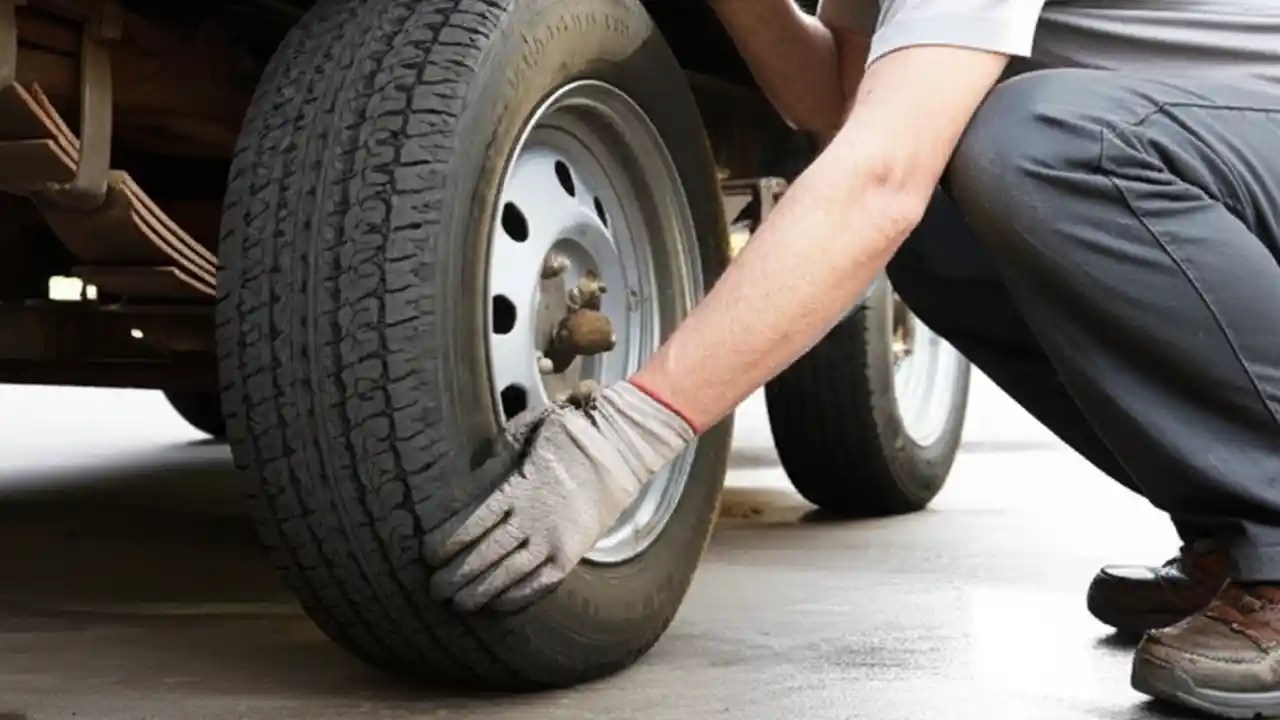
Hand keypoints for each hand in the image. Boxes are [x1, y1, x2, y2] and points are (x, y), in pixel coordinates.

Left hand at [424, 381, 694, 612]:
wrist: (619, 448)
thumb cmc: (567, 436)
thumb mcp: (523, 435)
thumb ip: (494, 463)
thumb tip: (463, 489)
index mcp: (517, 487)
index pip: (471, 523)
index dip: (446, 543)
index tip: (428, 554)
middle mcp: (534, 518)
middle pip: (485, 554)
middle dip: (456, 576)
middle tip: (434, 589)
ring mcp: (554, 539)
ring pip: (509, 574)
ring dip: (480, 592)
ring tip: (459, 603)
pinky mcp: (572, 552)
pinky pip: (540, 583)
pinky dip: (517, 596)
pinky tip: (497, 604)